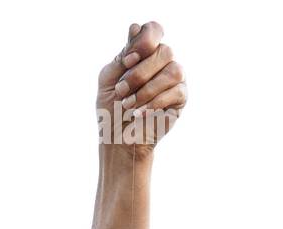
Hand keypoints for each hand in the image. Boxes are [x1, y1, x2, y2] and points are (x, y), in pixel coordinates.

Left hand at [97, 20, 186, 153]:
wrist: (118, 141)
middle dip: (139, 74)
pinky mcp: (180, 97)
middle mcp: (162, 61)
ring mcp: (174, 78)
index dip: (143, 42)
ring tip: (129, 106)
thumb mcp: (109, 81)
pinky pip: (175, 91)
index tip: (126, 62)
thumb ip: (121, 57)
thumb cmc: (111, 110)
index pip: (153, 30)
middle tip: (122, 92)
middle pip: (163, 51)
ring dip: (147, 90)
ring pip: (173, 70)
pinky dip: (154, 103)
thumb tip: (135, 27)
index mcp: (144, 53)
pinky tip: (139, 114)